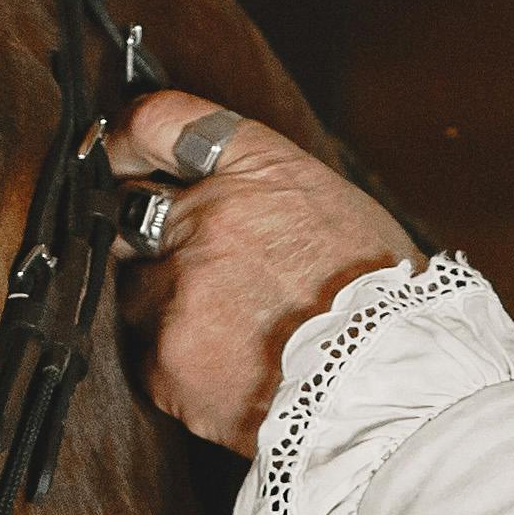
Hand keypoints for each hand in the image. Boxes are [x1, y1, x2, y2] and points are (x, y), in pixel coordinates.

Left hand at [106, 90, 413, 448]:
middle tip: (198, 275)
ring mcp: (179, 289)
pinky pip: (150, 357)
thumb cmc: (386, 305)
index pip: (164, 121)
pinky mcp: (165, 358)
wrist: (394, 393)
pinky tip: (233, 379)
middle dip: (153, 242)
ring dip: (170, 311)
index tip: (119, 155)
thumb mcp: (340, 213)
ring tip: (235, 342)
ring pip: (137, 292)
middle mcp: (208, 217)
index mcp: (258, 171)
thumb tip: (216, 199)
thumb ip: (267, 197)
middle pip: (133, 213)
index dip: (130, 137)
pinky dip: (181, 368)